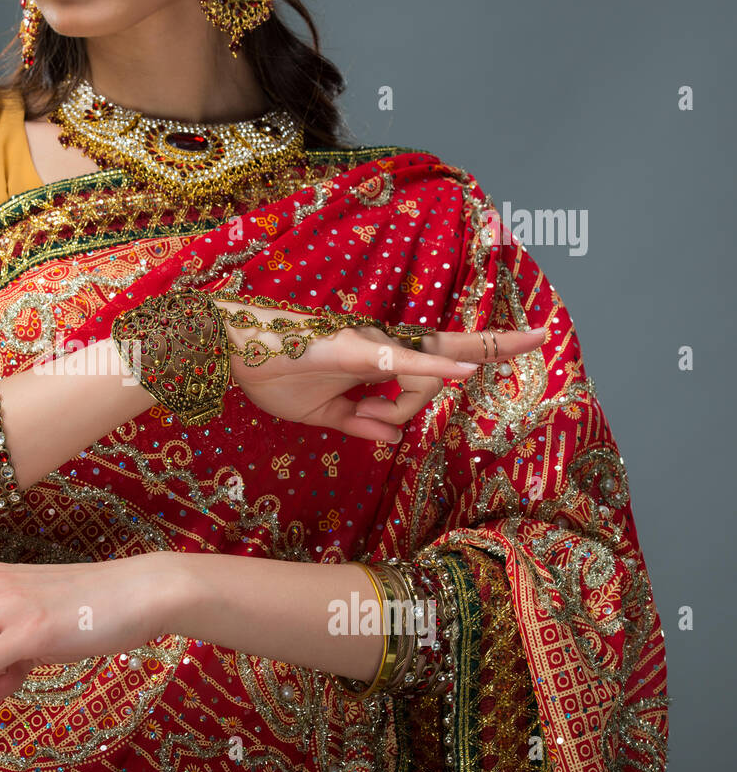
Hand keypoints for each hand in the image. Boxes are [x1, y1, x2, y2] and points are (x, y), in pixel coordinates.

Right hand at [214, 298, 546, 441]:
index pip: (436, 360)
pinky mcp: (355, 351)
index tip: (484, 367)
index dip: (467, 363)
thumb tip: (392, 435)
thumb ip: (359, 422)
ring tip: (354, 401)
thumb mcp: (320, 414)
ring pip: (419, 379)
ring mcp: (372, 346)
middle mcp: (382, 347)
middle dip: (496, 344)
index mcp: (375, 360)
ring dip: (408, 401)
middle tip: (539, 335)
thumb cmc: (271, 374)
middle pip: (448, 353)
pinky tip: (463, 372)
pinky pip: (400, 365)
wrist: (231, 352)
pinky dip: (432, 371)